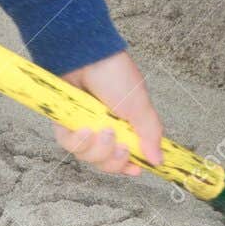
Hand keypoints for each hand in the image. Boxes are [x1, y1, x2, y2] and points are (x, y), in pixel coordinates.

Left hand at [56, 50, 164, 176]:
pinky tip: (84, 129)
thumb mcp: (140, 107)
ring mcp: (85, 126)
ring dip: (97, 149)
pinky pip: (69, 144)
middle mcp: (105, 129)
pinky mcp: (66, 122)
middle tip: (119, 145)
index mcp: (126, 126)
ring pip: (88, 156)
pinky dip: (77, 141)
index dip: (129, 166)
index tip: (135, 169)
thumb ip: (150, 135)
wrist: (86, 56)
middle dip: (114, 159)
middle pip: (107, 162)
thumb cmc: (115, 75)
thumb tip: (158, 160)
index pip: (127, 156)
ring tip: (102, 130)